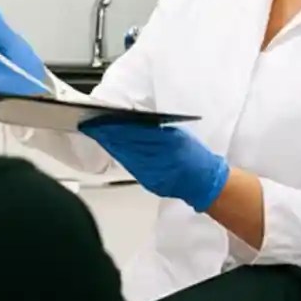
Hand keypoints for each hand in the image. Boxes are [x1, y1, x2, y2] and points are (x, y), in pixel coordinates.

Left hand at [80, 121, 228, 211]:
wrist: (205, 183)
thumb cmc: (197, 157)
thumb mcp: (180, 136)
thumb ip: (159, 130)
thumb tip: (137, 121)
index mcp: (169, 144)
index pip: (137, 133)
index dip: (118, 126)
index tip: (105, 118)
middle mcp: (160, 160)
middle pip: (129, 145)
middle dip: (110, 134)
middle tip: (95, 124)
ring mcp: (154, 173)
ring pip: (127, 156)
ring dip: (112, 144)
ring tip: (100, 134)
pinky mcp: (150, 182)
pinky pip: (131, 167)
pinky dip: (121, 156)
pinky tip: (114, 149)